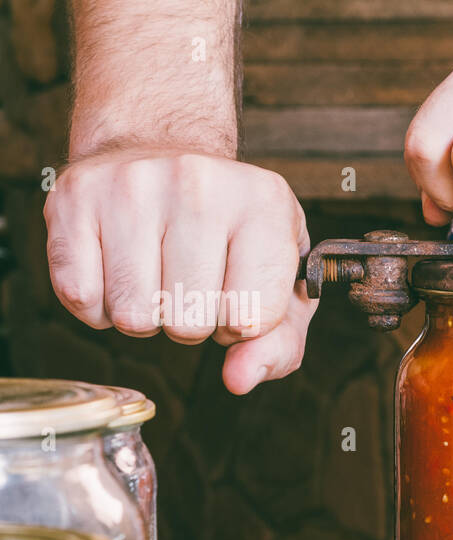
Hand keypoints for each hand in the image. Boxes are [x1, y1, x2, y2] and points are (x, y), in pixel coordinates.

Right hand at [43, 150, 316, 394]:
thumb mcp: (280, 280)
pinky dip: (100, 305)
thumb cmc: (232, 229)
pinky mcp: (75, 197)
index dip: (243, 326)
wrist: (164, 150)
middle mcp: (199, 183)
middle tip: (193, 283)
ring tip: (159, 275)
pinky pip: (81, 298)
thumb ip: (279, 342)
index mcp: (264, 203)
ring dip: (147, 316)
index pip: (253, 317)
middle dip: (192, 323)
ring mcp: (132, 185)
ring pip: (133, 318)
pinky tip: (120, 269)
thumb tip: (240, 380)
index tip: (238, 293)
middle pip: (188, 324)